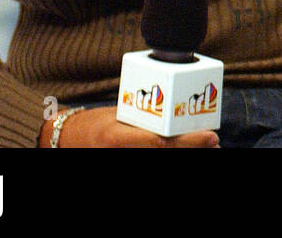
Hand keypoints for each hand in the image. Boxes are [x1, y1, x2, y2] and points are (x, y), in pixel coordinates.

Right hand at [40, 107, 219, 147]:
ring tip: (206, 149)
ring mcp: (121, 162)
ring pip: (161, 160)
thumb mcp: (121, 115)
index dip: (189, 142)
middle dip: (193, 150)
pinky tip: (186, 152)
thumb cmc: (97, 124)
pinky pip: (151, 160)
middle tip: (213, 143)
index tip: (211, 136)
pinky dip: (170, 156)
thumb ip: (147, 118)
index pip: (161, 143)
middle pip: (166, 155)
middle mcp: (120, 154)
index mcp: (117, 138)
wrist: (69, 141)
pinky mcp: (123, 165)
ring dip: (186, 156)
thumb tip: (181, 116)